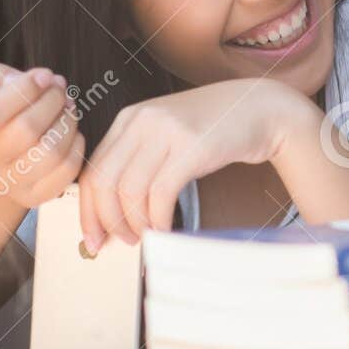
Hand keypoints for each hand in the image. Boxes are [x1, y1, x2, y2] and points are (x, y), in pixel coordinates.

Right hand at [0, 63, 81, 212]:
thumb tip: (37, 79)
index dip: (25, 90)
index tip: (45, 75)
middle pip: (26, 131)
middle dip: (52, 102)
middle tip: (61, 88)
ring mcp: (6, 183)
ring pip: (49, 152)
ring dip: (67, 122)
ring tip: (69, 106)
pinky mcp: (32, 196)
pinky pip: (65, 171)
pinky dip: (76, 146)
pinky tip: (71, 132)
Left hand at [77, 78, 313, 249]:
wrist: (260, 108)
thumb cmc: (214, 127)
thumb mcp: (167, 133)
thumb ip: (139, 158)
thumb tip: (113, 207)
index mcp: (130, 118)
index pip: (93, 169)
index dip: (88, 210)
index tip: (93, 235)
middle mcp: (143, 121)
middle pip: (105, 182)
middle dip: (108, 220)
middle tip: (120, 241)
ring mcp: (167, 132)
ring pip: (131, 190)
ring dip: (135, 223)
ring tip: (146, 234)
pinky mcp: (193, 147)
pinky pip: (161, 193)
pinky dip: (159, 219)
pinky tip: (165, 228)